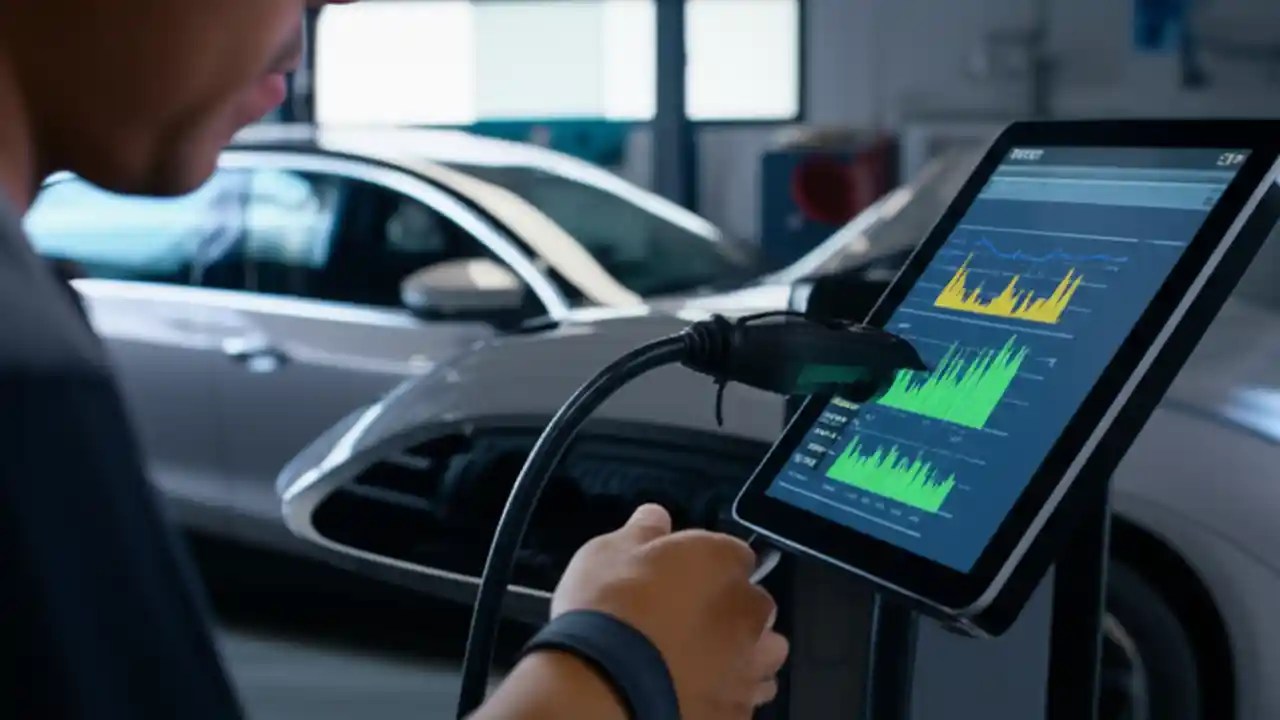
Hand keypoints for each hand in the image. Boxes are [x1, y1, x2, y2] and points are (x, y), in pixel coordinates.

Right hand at [552, 504, 788, 718]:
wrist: (603, 683)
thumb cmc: (607, 605)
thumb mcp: (608, 552)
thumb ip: (642, 533)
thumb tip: (658, 516)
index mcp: (722, 562)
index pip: (735, 555)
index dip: (708, 566)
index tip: (682, 578)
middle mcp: (748, 612)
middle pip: (756, 607)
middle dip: (733, 611)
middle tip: (690, 621)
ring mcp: (749, 667)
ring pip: (766, 657)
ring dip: (747, 655)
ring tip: (706, 663)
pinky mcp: (738, 713)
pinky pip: (746, 701)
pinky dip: (729, 696)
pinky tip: (698, 694)